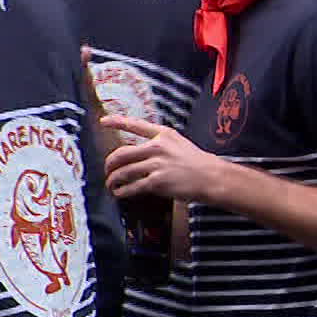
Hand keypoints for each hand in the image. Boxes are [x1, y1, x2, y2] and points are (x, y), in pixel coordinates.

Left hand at [100, 115, 225, 203]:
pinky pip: (132, 187)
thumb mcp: (180, 144)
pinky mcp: (157, 181)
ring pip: (124, 172)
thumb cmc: (199, 163)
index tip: (103, 122)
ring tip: (111, 184)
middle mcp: (157, 147)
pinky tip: (119, 194)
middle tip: (107, 170)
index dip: (117, 122)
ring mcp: (156, 164)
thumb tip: (141, 154)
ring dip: (113, 180)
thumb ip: (161, 145)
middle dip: (109, 163)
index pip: (135, 124)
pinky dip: (123, 192)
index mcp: (163, 134)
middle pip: (122, 153)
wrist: (213, 177)